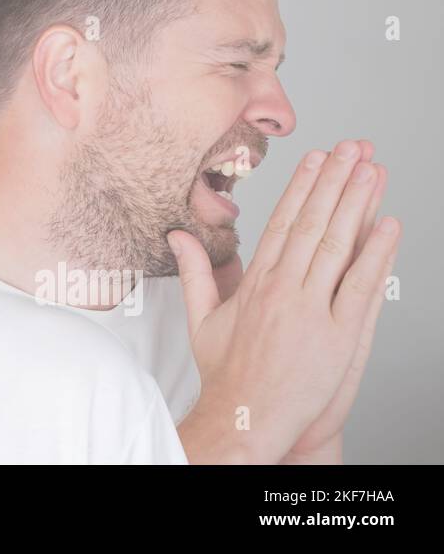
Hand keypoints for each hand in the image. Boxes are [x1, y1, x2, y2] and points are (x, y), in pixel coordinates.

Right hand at [170, 139, 400, 463]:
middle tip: (353, 148)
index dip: (303, 187)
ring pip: (337, 245)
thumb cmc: (225, 373)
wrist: (244, 417)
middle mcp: (283, 289)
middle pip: (312, 224)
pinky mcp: (337, 335)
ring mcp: (311, 310)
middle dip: (334, 181)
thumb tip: (176, 235)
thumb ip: (194, 271)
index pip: (282, 222)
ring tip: (372, 170)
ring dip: (357, 204)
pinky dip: (376, 253)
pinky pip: (361, 286)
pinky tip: (388, 225)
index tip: (318, 158)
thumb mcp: (201, 317)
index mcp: (255, 282)